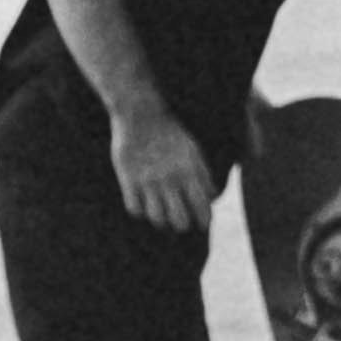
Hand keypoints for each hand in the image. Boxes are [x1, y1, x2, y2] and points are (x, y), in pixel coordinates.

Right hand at [106, 99, 212, 234]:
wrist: (141, 115)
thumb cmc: (171, 133)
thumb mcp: (193, 151)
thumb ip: (203, 175)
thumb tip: (212, 197)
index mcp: (190, 172)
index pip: (202, 206)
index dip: (204, 220)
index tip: (202, 225)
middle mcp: (170, 180)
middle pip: (179, 220)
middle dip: (182, 225)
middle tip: (180, 224)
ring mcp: (148, 181)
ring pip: (156, 218)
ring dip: (160, 220)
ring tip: (161, 216)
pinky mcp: (128, 180)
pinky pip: (135, 209)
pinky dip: (140, 211)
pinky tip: (143, 204)